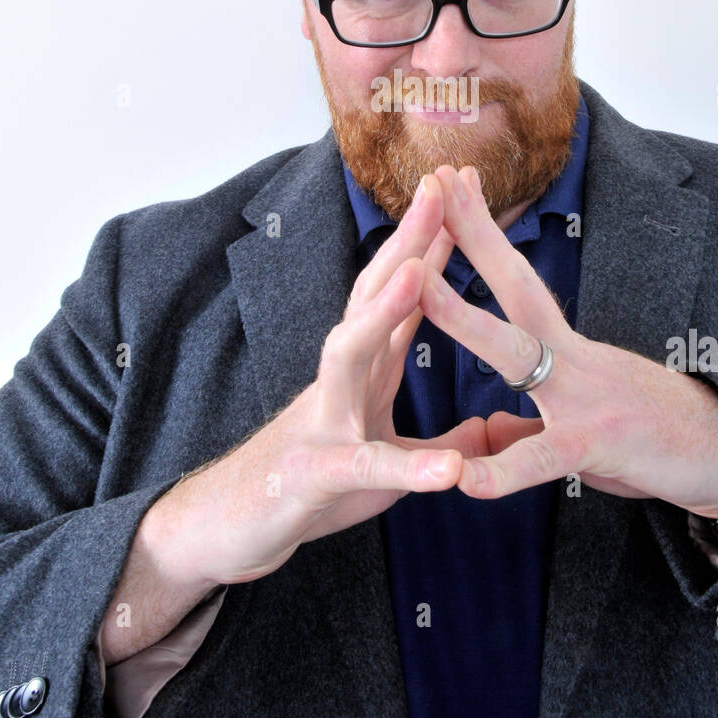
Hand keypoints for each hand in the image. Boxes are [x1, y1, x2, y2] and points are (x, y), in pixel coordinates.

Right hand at [167, 176, 533, 586]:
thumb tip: (487, 437)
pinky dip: (407, 469)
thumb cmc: (311, 487)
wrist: (230, 529)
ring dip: (383, 311)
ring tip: (420, 274)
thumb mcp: (385, 464)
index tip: (461, 194)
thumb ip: (436, 447)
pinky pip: (362, 467)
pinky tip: (449, 474)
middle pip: (373, 296)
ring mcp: (323, 420)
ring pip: (349, 353)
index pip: (402, 294)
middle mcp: (342, 379)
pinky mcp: (313, 474)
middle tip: (438, 189)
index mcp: (366, 369)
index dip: (432, 244)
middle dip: (407, 242)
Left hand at [416, 164, 717, 520]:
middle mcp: (573, 358)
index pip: (516, 282)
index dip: (482, 235)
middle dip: (474, 234)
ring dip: (464, 318)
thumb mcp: (584, 426)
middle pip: (515, 285)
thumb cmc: (657, 436)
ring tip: (419, 289)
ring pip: (517, 351)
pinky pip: (543, 457)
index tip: (452, 183)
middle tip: (435, 182)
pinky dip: (502, 471)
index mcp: (568, 350)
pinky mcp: (599, 444)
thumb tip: (488, 431)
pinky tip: (463, 479)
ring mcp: (585, 396)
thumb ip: (530, 426)